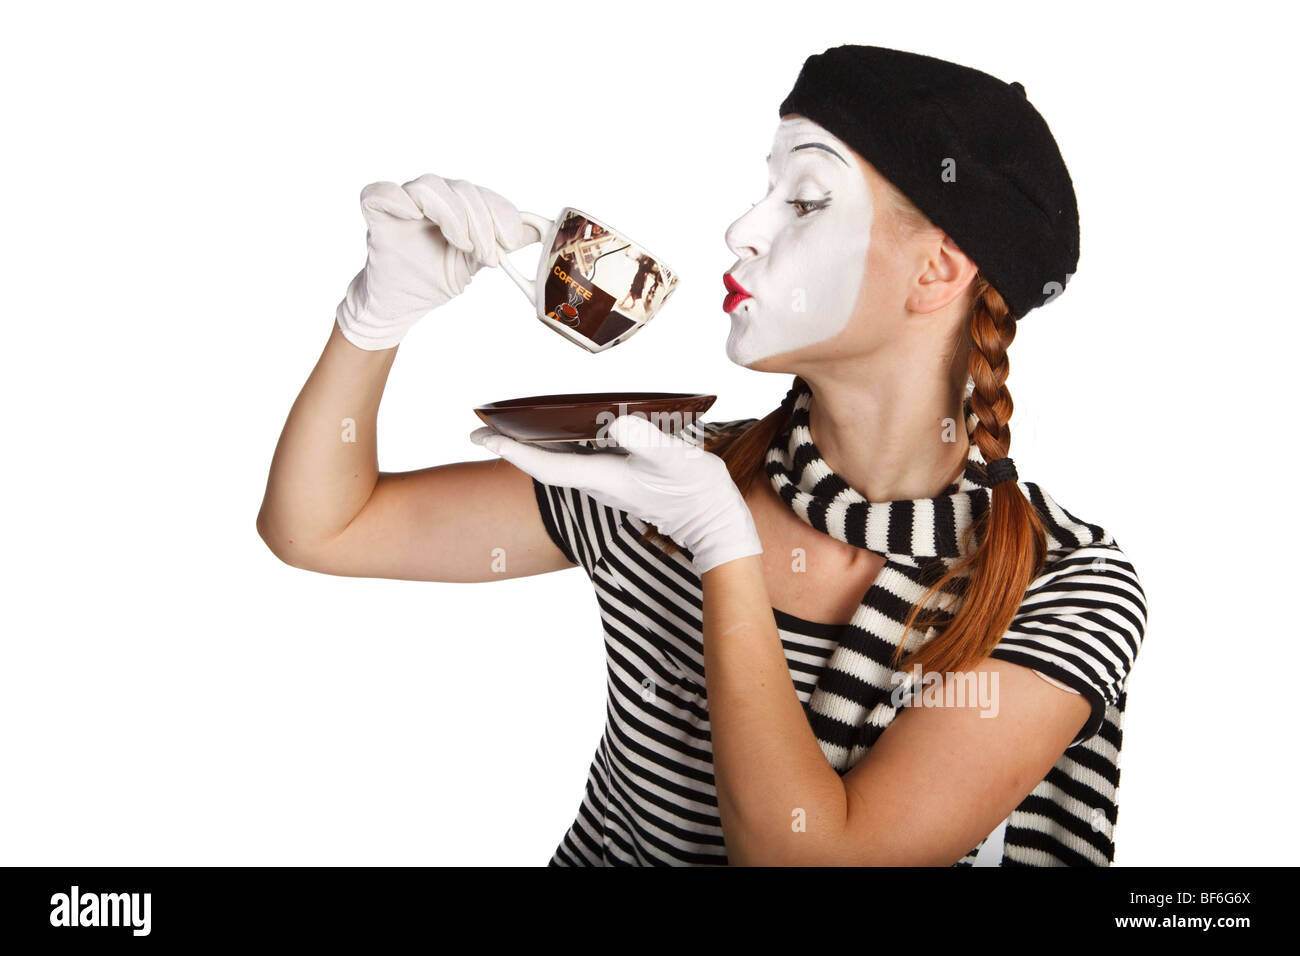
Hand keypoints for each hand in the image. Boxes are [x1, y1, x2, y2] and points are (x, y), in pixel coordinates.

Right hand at [335, 174, 539, 350]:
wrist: (401, 305)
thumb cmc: (433, 279)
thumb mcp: (476, 260)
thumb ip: (501, 242)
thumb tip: (539, 232)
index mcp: (454, 206)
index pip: (480, 195)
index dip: (499, 213)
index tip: (511, 241)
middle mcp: (429, 199)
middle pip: (460, 189)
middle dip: (481, 222)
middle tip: (487, 254)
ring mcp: (403, 204)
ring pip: (430, 187)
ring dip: (453, 215)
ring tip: (462, 246)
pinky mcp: (377, 213)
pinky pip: (383, 192)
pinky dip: (400, 200)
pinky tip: (413, 215)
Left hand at [470, 415, 762, 574]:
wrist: (716, 524)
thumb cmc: (698, 492)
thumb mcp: (675, 459)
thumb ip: (646, 441)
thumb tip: (616, 424)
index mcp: (603, 477)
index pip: (545, 463)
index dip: (511, 449)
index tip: (481, 435)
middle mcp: (598, 482)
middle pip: (544, 463)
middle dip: (512, 446)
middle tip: (480, 427)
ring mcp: (608, 483)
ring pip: (560, 462)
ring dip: (534, 446)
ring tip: (510, 426)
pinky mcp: (621, 481)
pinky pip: (579, 461)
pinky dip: (561, 446)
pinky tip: (563, 433)